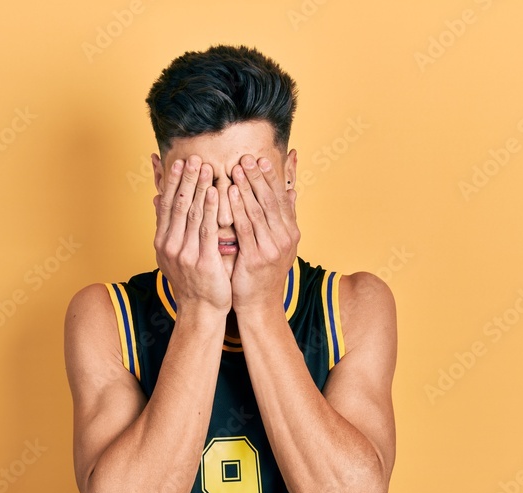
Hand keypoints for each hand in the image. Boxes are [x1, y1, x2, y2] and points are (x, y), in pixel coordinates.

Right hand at [153, 154, 231, 315]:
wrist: (201, 309)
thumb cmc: (192, 280)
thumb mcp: (172, 252)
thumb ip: (167, 225)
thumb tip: (156, 197)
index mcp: (162, 241)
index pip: (165, 205)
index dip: (170, 182)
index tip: (176, 161)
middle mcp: (170, 245)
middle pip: (177, 205)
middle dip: (185, 179)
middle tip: (192, 157)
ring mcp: (185, 253)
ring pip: (192, 213)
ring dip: (198, 188)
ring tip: (205, 167)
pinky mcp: (203, 260)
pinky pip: (207, 229)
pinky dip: (210, 209)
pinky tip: (215, 192)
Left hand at [227, 154, 299, 315]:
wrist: (260, 303)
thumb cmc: (265, 272)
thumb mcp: (281, 244)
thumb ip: (286, 217)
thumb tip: (294, 191)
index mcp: (291, 232)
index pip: (281, 198)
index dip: (271, 178)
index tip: (261, 159)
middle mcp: (285, 238)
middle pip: (270, 200)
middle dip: (258, 177)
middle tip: (246, 158)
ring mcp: (272, 248)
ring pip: (258, 211)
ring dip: (246, 188)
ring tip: (236, 169)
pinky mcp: (256, 257)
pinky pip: (245, 227)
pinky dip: (237, 208)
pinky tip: (229, 194)